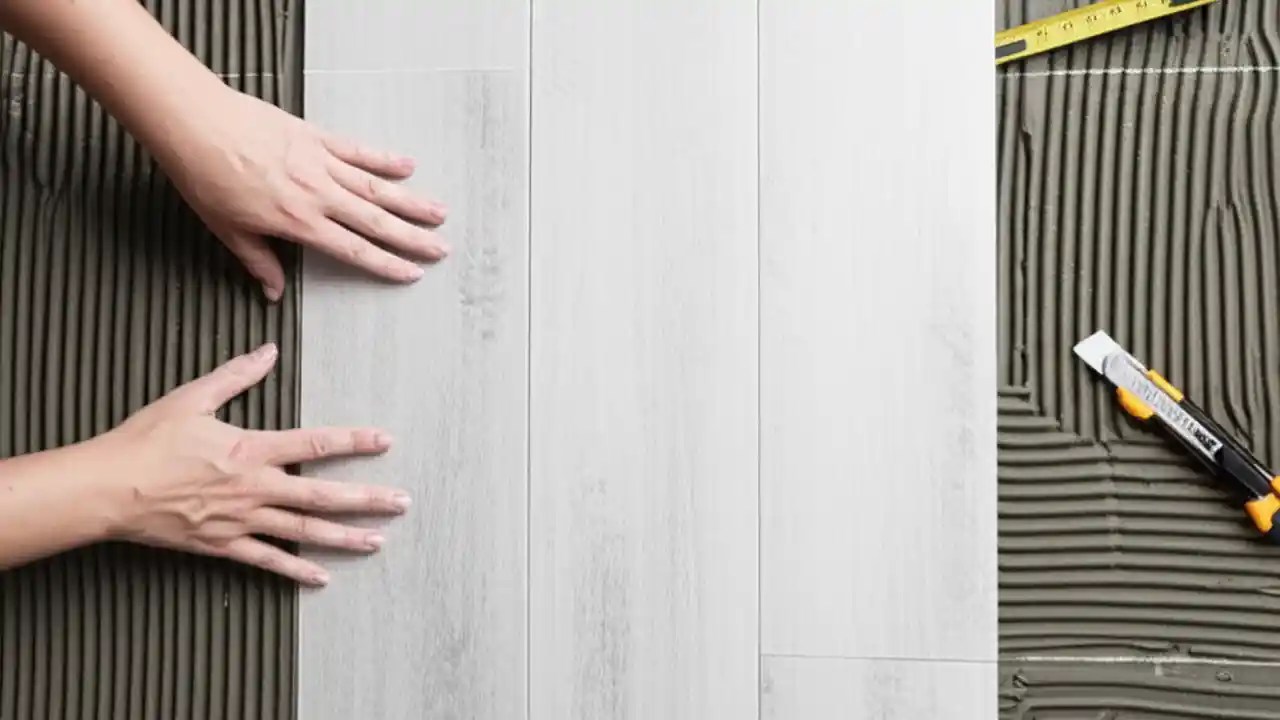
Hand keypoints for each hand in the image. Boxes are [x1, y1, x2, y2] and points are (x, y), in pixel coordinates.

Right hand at [92, 343, 409, 585]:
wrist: (107, 488)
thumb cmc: (145, 441)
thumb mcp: (192, 398)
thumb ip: (236, 375)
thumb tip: (269, 350)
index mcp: (251, 449)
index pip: (316, 444)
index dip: (355, 441)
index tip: (386, 441)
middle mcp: (255, 488)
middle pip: (323, 496)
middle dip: (367, 499)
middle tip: (403, 503)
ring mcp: (241, 521)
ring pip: (304, 532)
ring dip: (345, 537)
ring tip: (379, 541)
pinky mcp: (222, 546)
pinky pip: (268, 561)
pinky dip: (296, 571)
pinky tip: (322, 577)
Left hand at [162, 87, 449, 300]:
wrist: (195, 123)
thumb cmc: (205, 176)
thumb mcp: (227, 228)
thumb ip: (258, 261)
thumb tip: (275, 292)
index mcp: (297, 222)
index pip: (353, 249)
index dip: (386, 264)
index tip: (412, 273)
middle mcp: (318, 194)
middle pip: (375, 221)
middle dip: (412, 237)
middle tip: (441, 247)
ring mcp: (320, 163)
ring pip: (375, 187)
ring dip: (410, 201)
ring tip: (440, 212)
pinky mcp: (315, 137)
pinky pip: (357, 151)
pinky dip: (384, 158)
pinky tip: (407, 165)